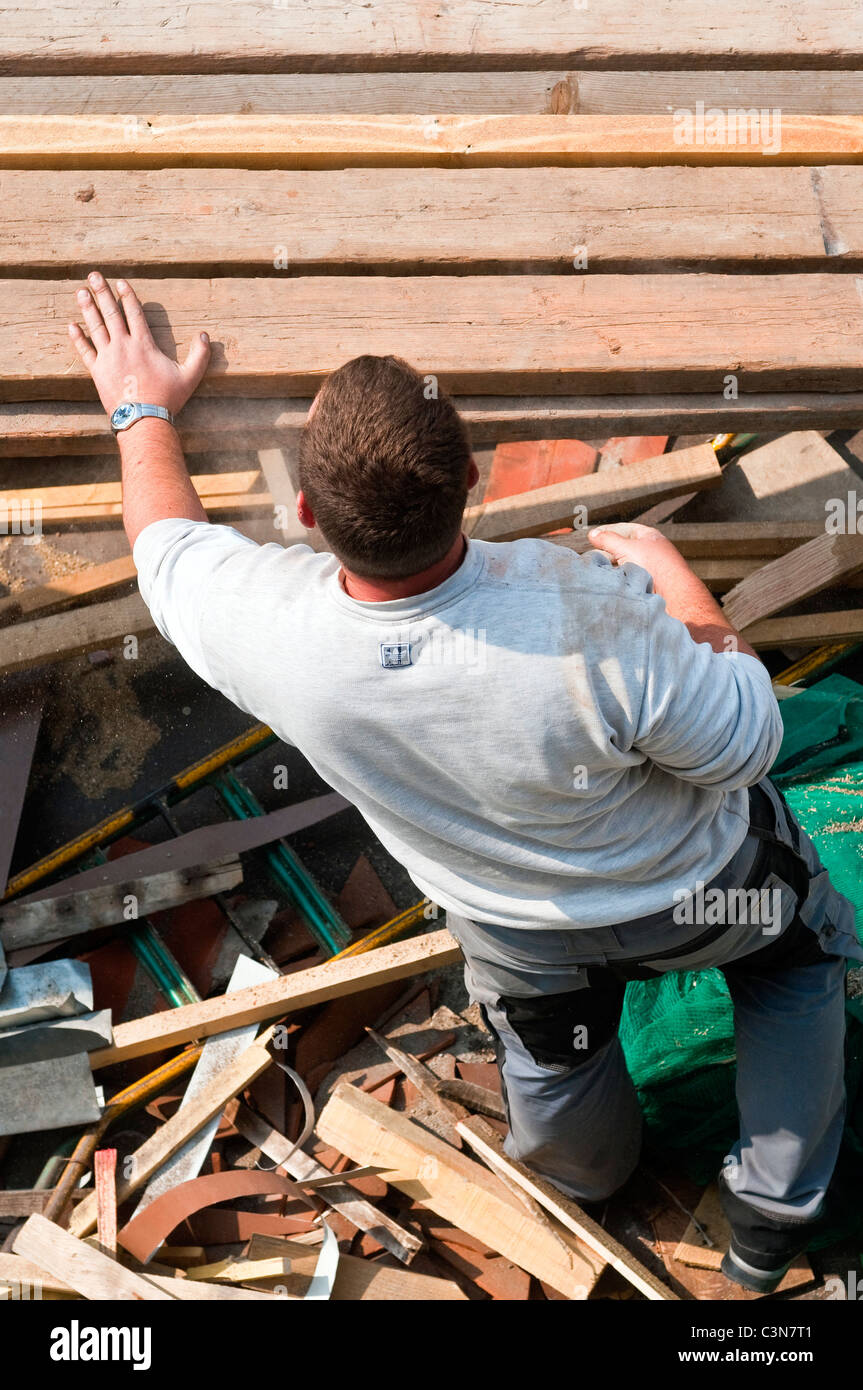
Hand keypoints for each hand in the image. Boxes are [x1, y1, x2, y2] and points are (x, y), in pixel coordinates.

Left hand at [68, 271, 210, 416]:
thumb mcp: (190, 377)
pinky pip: (85, 351)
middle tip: (93, 275)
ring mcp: (108, 357)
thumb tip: (206, 336)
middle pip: (111, 313)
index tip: (120, 282)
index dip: (127, 295)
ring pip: (95, 327)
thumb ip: (200, 355)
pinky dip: (78, 338)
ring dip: (87, 308)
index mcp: (144, 344)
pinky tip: (71, 325)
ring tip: (81, 292)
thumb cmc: (167, 399)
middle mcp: (123, 345)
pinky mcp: (97, 371)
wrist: (143, 419)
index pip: (134, 312)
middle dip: (102, 292)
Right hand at [587, 521, 686, 579]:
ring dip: (610, 566)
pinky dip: (616, 579)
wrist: (671, 595)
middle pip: (621, 547)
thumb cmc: (656, 566)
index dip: (607, 531)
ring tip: (598, 569)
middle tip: (591, 555)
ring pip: (621, 564)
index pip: (623, 528)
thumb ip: (608, 539)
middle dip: (606, 551)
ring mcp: (646, 567)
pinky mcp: (643, 583)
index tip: (592, 536)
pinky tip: (609, 581)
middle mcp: (648, 550)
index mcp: (648, 536)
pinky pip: (625, 578)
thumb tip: (593, 535)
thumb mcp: (627, 547)